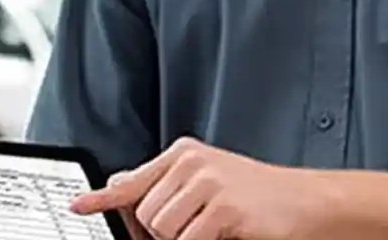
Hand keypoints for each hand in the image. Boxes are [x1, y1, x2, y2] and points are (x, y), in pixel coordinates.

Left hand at [70, 138, 319, 239]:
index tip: (78, 206)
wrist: (309, 203)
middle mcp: (192, 162)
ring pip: (163, 230)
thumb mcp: (209, 182)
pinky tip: (227, 234)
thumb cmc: (260, 198)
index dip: (102, 198)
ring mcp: (208, 182)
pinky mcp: (225, 207)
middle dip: (163, 235)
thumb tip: (121, 184)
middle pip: (146, 214)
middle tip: (198, 231)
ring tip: (215, 231)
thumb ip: (167, 185)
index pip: (133, 179)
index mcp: (185, 155)